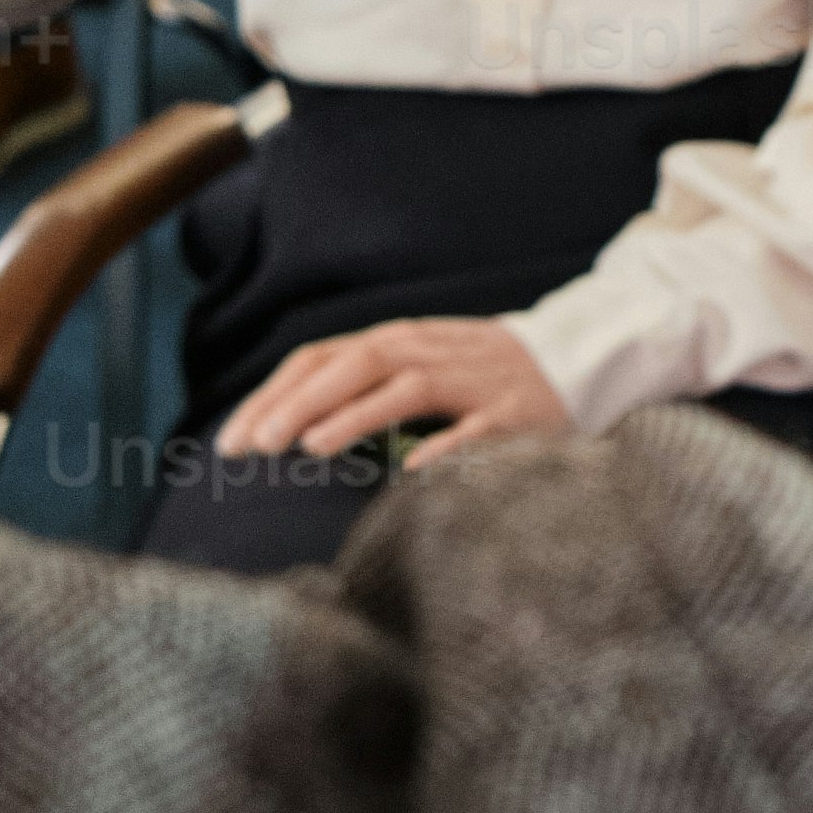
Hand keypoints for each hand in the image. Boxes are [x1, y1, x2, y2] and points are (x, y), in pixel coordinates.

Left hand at [217, 315, 571, 469]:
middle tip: (251, 447)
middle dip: (297, 403)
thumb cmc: (482, 375)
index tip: (231, 441)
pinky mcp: (517, 411)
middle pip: (354, 364)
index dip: (273, 396)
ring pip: (407, 387)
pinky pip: (477, 429)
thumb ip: (363, 384)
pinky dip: (445, 446)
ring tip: (310, 447)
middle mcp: (431, 352)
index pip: (321, 358)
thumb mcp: (418, 366)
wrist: (581, 359)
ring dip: (356, 414)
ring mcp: (476, 380)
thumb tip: (288, 421)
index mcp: (400, 342)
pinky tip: (412, 470)